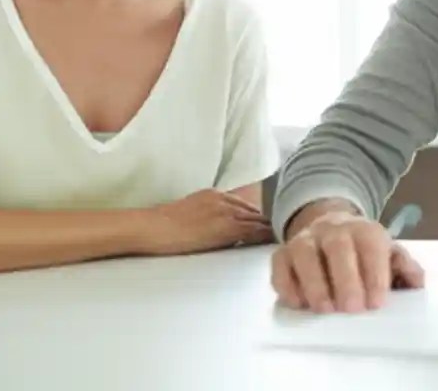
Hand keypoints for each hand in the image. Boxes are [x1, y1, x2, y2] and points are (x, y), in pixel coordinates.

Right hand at [139, 189, 272, 255]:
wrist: (151, 227)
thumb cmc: (162, 228)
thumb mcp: (189, 215)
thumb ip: (207, 218)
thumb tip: (218, 231)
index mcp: (213, 195)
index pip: (243, 206)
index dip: (257, 218)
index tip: (268, 227)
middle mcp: (222, 199)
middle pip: (254, 210)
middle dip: (267, 222)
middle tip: (285, 232)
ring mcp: (225, 211)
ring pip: (256, 219)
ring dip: (269, 229)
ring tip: (285, 238)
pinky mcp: (225, 225)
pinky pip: (252, 229)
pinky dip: (264, 235)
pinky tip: (273, 242)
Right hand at [271, 204, 424, 312]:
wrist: (331, 225)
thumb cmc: (364, 250)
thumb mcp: (389, 254)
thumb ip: (404, 268)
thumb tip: (417, 282)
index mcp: (365, 230)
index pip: (371, 247)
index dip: (375, 274)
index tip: (377, 303)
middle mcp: (334, 230)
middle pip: (338, 247)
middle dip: (346, 279)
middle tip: (352, 308)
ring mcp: (306, 240)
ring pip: (305, 253)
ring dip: (315, 283)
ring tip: (325, 310)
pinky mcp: (283, 253)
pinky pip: (280, 265)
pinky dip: (286, 284)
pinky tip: (299, 303)